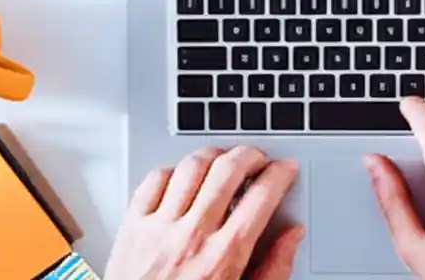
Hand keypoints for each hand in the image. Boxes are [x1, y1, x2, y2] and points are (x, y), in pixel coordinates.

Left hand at [105, 147, 302, 279]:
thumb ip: (273, 269)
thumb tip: (291, 236)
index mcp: (224, 257)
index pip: (262, 196)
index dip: (280, 174)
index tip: (284, 170)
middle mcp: (192, 237)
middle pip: (228, 170)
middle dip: (250, 155)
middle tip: (258, 159)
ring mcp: (159, 228)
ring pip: (191, 167)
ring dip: (213, 156)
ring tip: (224, 160)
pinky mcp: (133, 227)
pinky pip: (154, 180)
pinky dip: (173, 170)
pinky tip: (184, 176)